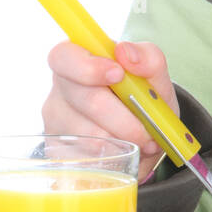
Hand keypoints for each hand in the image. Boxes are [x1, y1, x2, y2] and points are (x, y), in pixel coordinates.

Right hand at [41, 38, 177, 184]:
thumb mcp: (155, 79)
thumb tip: (125, 52)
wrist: (144, 140)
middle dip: (123, 117)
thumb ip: (148, 59)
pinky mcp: (59, 152)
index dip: (88, 66)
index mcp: (79, 60)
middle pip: (86, 99)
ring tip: (142, 142)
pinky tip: (125, 152)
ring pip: (89, 135)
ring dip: (123, 140)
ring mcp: (55, 122)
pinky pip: (87, 158)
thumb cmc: (144, 102)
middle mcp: (61, 89)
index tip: (118, 75)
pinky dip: (114, 157)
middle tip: (147, 130)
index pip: (64, 56)